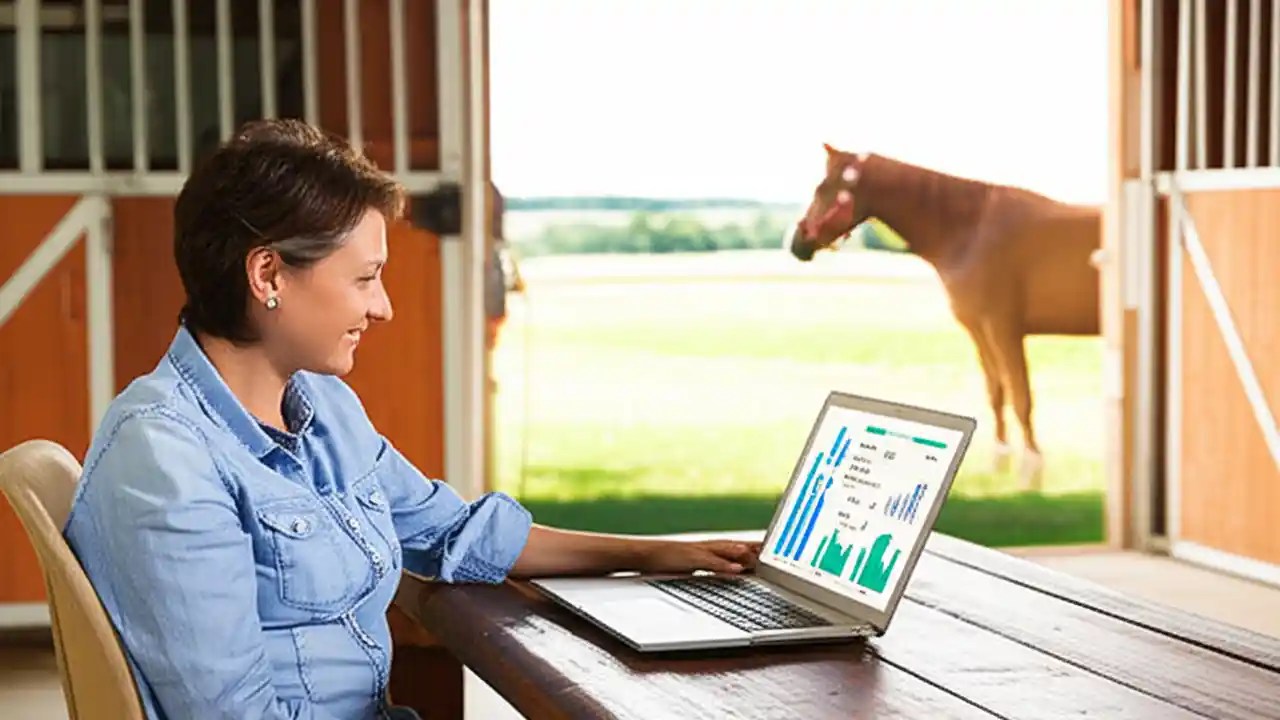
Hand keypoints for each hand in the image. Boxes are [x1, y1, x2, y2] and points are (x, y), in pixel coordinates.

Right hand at [639, 540, 762, 574]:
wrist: (645, 554)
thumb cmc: (667, 561)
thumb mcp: (693, 565)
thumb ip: (710, 568)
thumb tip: (727, 572)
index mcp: (709, 549)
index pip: (736, 546)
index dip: (755, 546)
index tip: (773, 549)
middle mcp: (708, 547)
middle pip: (737, 546)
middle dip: (757, 548)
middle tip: (777, 550)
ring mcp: (700, 552)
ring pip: (728, 551)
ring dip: (746, 553)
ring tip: (763, 555)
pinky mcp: (691, 560)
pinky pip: (711, 563)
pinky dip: (725, 566)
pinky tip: (737, 569)